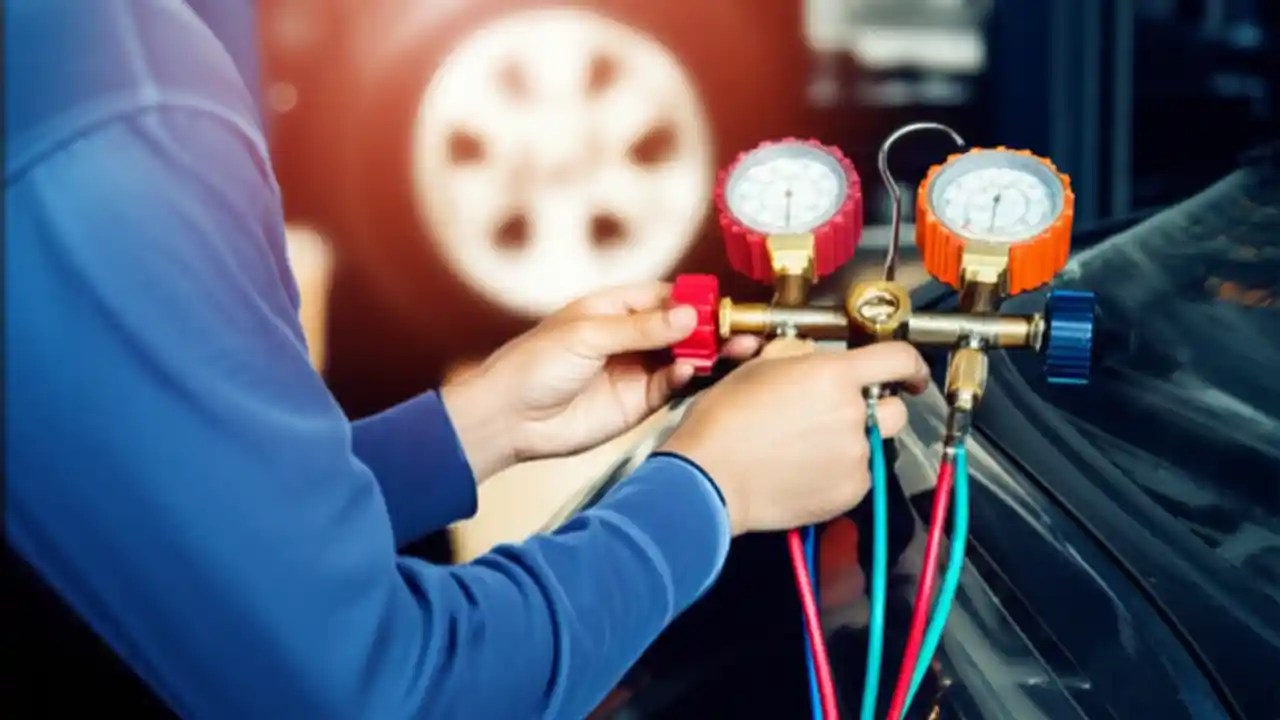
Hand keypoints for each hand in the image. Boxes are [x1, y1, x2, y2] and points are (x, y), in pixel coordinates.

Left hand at [441, 282, 761, 479]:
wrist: (509, 417)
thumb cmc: (533, 364)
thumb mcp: (587, 336)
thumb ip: (640, 328)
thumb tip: (688, 314)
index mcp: (615, 308)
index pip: (666, 296)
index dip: (695, 298)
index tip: (720, 302)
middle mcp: (631, 337)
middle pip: (683, 327)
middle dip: (712, 326)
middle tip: (739, 328)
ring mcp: (637, 370)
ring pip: (685, 357)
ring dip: (711, 353)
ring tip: (737, 348)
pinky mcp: (638, 403)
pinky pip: (672, 387)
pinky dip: (686, 379)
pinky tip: (692, 371)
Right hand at [658, 339, 929, 536]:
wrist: (709, 478)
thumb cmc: (725, 419)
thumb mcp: (757, 366)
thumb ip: (799, 356)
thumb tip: (816, 358)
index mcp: (834, 376)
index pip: (898, 359)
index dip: (911, 363)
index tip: (911, 373)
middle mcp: (855, 415)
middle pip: (894, 409)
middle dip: (876, 409)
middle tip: (837, 415)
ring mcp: (856, 457)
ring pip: (870, 444)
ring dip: (849, 442)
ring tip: (804, 449)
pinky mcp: (850, 491)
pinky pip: (857, 475)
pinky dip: (838, 472)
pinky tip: (801, 472)